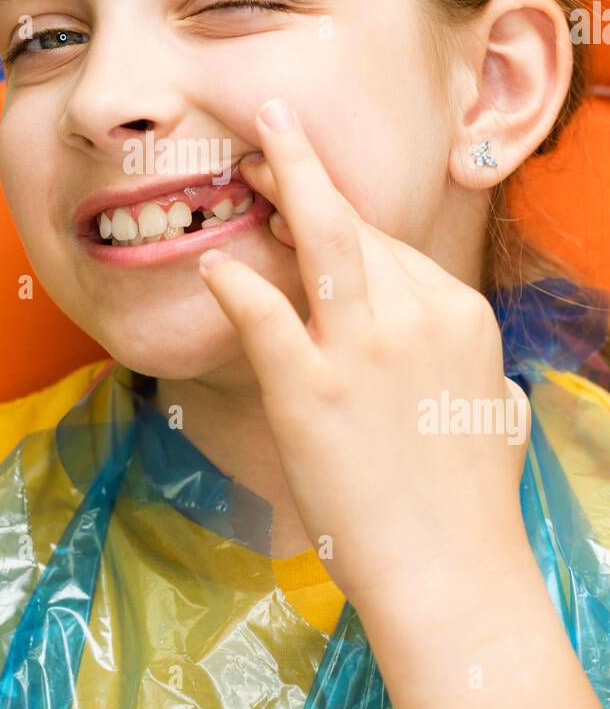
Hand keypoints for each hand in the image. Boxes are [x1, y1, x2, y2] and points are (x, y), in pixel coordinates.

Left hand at [198, 98, 530, 611]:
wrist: (449, 572)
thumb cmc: (471, 502)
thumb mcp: (494, 413)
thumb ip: (479, 374)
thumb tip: (482, 373)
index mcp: (460, 314)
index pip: (391, 247)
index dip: (341, 218)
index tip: (305, 198)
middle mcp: (416, 316)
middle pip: (353, 227)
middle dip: (306, 175)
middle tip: (266, 135)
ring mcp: (361, 350)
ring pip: (322, 242)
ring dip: (283, 184)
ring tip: (248, 154)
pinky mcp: (309, 390)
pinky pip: (265, 315)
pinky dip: (236, 283)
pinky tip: (214, 264)